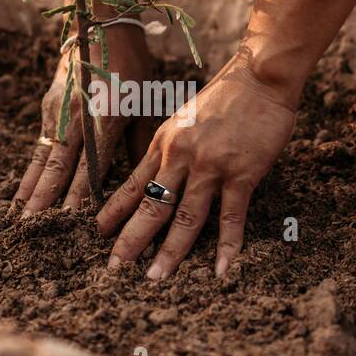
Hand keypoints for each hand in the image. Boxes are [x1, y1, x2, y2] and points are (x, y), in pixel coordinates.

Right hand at [14, 26, 157, 213]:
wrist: (100, 25)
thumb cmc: (133, 67)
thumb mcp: (146, 103)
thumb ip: (139, 144)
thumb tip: (144, 182)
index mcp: (105, 119)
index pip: (90, 166)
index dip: (79, 195)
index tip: (70, 222)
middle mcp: (77, 118)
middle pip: (58, 167)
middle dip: (44, 200)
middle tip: (32, 229)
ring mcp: (59, 113)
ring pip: (43, 158)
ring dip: (30, 189)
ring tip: (18, 217)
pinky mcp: (49, 107)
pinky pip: (39, 146)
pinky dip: (30, 171)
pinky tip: (22, 191)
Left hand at [96, 50, 297, 277]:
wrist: (259, 77)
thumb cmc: (226, 97)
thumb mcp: (185, 119)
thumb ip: (172, 148)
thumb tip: (161, 175)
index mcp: (164, 143)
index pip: (132, 185)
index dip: (113, 213)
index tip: (95, 236)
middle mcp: (180, 157)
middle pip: (151, 206)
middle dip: (130, 240)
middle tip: (114, 269)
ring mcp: (211, 166)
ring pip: (185, 217)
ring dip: (170, 251)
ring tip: (155, 278)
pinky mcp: (241, 173)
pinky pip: (231, 216)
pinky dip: (227, 246)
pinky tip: (222, 270)